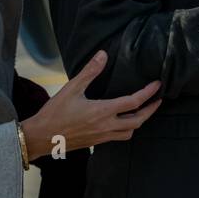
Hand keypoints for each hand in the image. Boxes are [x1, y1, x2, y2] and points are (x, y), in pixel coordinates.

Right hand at [20, 50, 161, 158]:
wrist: (40, 138)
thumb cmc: (54, 113)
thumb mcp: (71, 88)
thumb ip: (89, 71)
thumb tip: (103, 54)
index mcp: (102, 112)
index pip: (133, 102)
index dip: (148, 93)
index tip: (158, 85)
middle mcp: (106, 126)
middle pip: (138, 120)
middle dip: (151, 110)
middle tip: (158, 100)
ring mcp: (102, 136)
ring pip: (130, 132)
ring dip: (139, 122)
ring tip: (142, 111)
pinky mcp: (96, 142)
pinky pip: (118, 137)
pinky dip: (126, 129)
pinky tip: (121, 121)